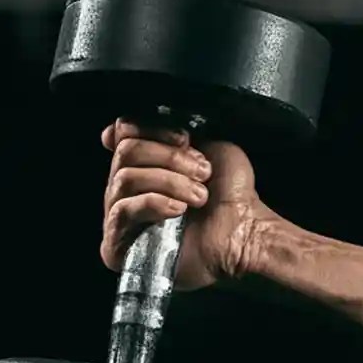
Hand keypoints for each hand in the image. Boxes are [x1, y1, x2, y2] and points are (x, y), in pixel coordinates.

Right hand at [100, 118, 262, 289]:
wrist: (242, 236)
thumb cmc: (233, 195)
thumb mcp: (214, 147)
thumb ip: (181, 130)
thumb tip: (148, 121)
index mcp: (147, 161)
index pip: (124, 131)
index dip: (151, 129)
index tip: (184, 139)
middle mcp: (129, 186)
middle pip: (125, 151)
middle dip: (168, 157)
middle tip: (202, 172)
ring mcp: (122, 214)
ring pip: (125, 178)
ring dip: (169, 182)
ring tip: (199, 195)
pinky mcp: (119, 242)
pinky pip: (123, 210)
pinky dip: (155, 203)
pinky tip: (179, 209)